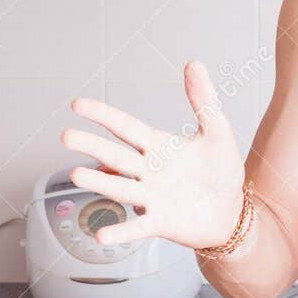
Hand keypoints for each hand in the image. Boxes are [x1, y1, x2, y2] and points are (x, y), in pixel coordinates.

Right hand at [61, 62, 245, 250]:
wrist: (231, 212)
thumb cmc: (221, 173)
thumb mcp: (217, 132)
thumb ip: (204, 101)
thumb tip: (194, 63)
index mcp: (158, 146)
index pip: (125, 127)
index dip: (103, 115)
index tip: (78, 104)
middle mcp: (148, 171)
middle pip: (115, 156)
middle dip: (91, 145)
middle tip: (66, 136)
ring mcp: (151, 197)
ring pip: (120, 187)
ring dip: (99, 181)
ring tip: (76, 174)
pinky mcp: (159, 222)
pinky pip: (136, 228)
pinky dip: (120, 232)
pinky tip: (101, 234)